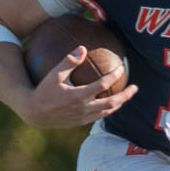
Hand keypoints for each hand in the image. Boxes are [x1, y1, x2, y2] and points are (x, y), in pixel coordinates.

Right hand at [18, 46, 137, 127]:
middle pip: (111, 103)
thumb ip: (69, 61)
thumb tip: (83, 47)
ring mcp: (83, 117)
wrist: (34, 113)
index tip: (121, 67)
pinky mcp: (81, 122)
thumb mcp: (54, 74)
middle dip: (125, 96)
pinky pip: (99, 116)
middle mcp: (82, 109)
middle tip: (135, 87)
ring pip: (107, 112)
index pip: (101, 85)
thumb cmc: (43, 90)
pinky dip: (108, 109)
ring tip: (127, 95)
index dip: (113, 76)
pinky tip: (112, 102)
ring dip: (119, 104)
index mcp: (77, 96)